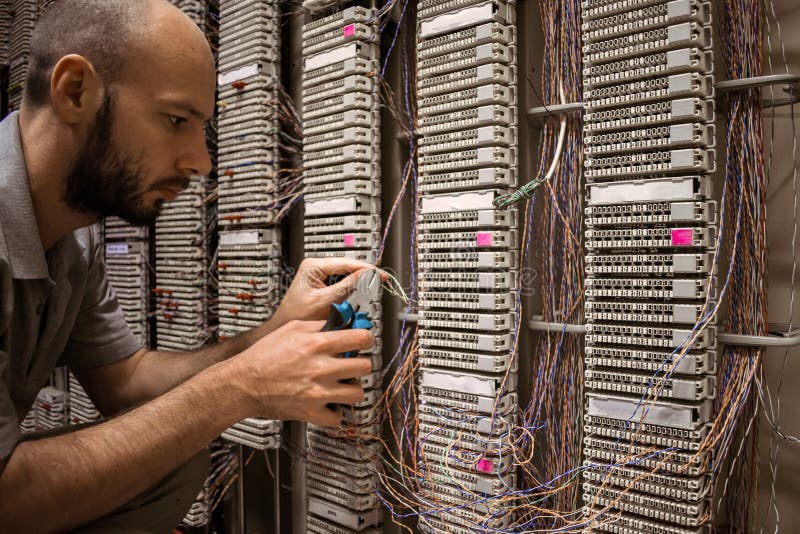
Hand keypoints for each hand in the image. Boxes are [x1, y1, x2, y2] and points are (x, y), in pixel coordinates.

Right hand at [230, 319, 374, 426]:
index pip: (361, 338)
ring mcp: (319, 392)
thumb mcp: (291, 329)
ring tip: (343, 384)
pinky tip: (329, 403)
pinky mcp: (312, 412)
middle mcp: (321, 368)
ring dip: (352, 388)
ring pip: (358, 392)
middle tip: (352, 364)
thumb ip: (318, 325)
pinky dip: (336, 412)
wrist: (243, 383)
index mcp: (317, 344)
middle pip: (365, 366)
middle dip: (360, 364)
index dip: (366, 338)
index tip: (363, 341)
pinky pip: (339, 417)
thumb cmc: (262, 356)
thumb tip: (340, 322)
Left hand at [271, 258, 375, 327]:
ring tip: (370, 287)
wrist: (286, 326)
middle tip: (379, 282)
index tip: (381, 275)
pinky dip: (351, 286)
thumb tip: (366, 276)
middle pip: (347, 265)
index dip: (367, 269)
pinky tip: (358, 292)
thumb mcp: (326, 301)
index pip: (347, 262)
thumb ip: (347, 286)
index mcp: (313, 265)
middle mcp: (314, 266)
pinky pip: (341, 280)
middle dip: (364, 274)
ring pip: (346, 273)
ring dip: (358, 281)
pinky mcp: (320, 281)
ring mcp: (317, 273)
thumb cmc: (297, 316)